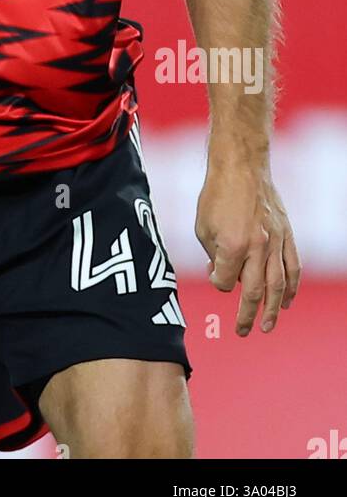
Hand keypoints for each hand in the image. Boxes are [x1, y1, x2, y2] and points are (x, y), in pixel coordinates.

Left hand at [195, 161, 300, 336]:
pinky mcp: (286, 234)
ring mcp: (275, 242)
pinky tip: (287, 301)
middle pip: (255, 292)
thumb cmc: (217, 194)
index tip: (215, 276)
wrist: (241, 166)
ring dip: (273, 310)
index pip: (226, 281)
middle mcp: (257, 247)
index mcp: (233, 246)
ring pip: (278, 285)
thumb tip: (220, 275)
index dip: (219, 283)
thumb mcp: (202, 227)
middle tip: (243, 330)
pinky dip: (291, 287)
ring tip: (267, 326)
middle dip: (247, 314)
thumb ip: (213, 256)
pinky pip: (292, 267)